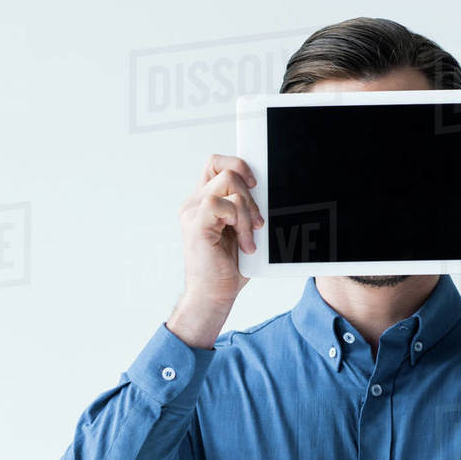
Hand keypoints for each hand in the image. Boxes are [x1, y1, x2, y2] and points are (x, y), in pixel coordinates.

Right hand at [167, 154, 263, 347]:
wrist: (214, 296)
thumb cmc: (228, 268)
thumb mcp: (243, 230)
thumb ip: (246, 208)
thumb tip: (267, 190)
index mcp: (204, 202)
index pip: (216, 163)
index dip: (238, 163)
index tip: (255, 183)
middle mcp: (194, 203)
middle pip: (226, 168)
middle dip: (251, 193)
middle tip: (257, 222)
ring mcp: (192, 212)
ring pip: (229, 182)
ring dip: (247, 211)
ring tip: (249, 236)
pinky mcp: (196, 224)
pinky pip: (222, 202)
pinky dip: (239, 220)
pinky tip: (243, 242)